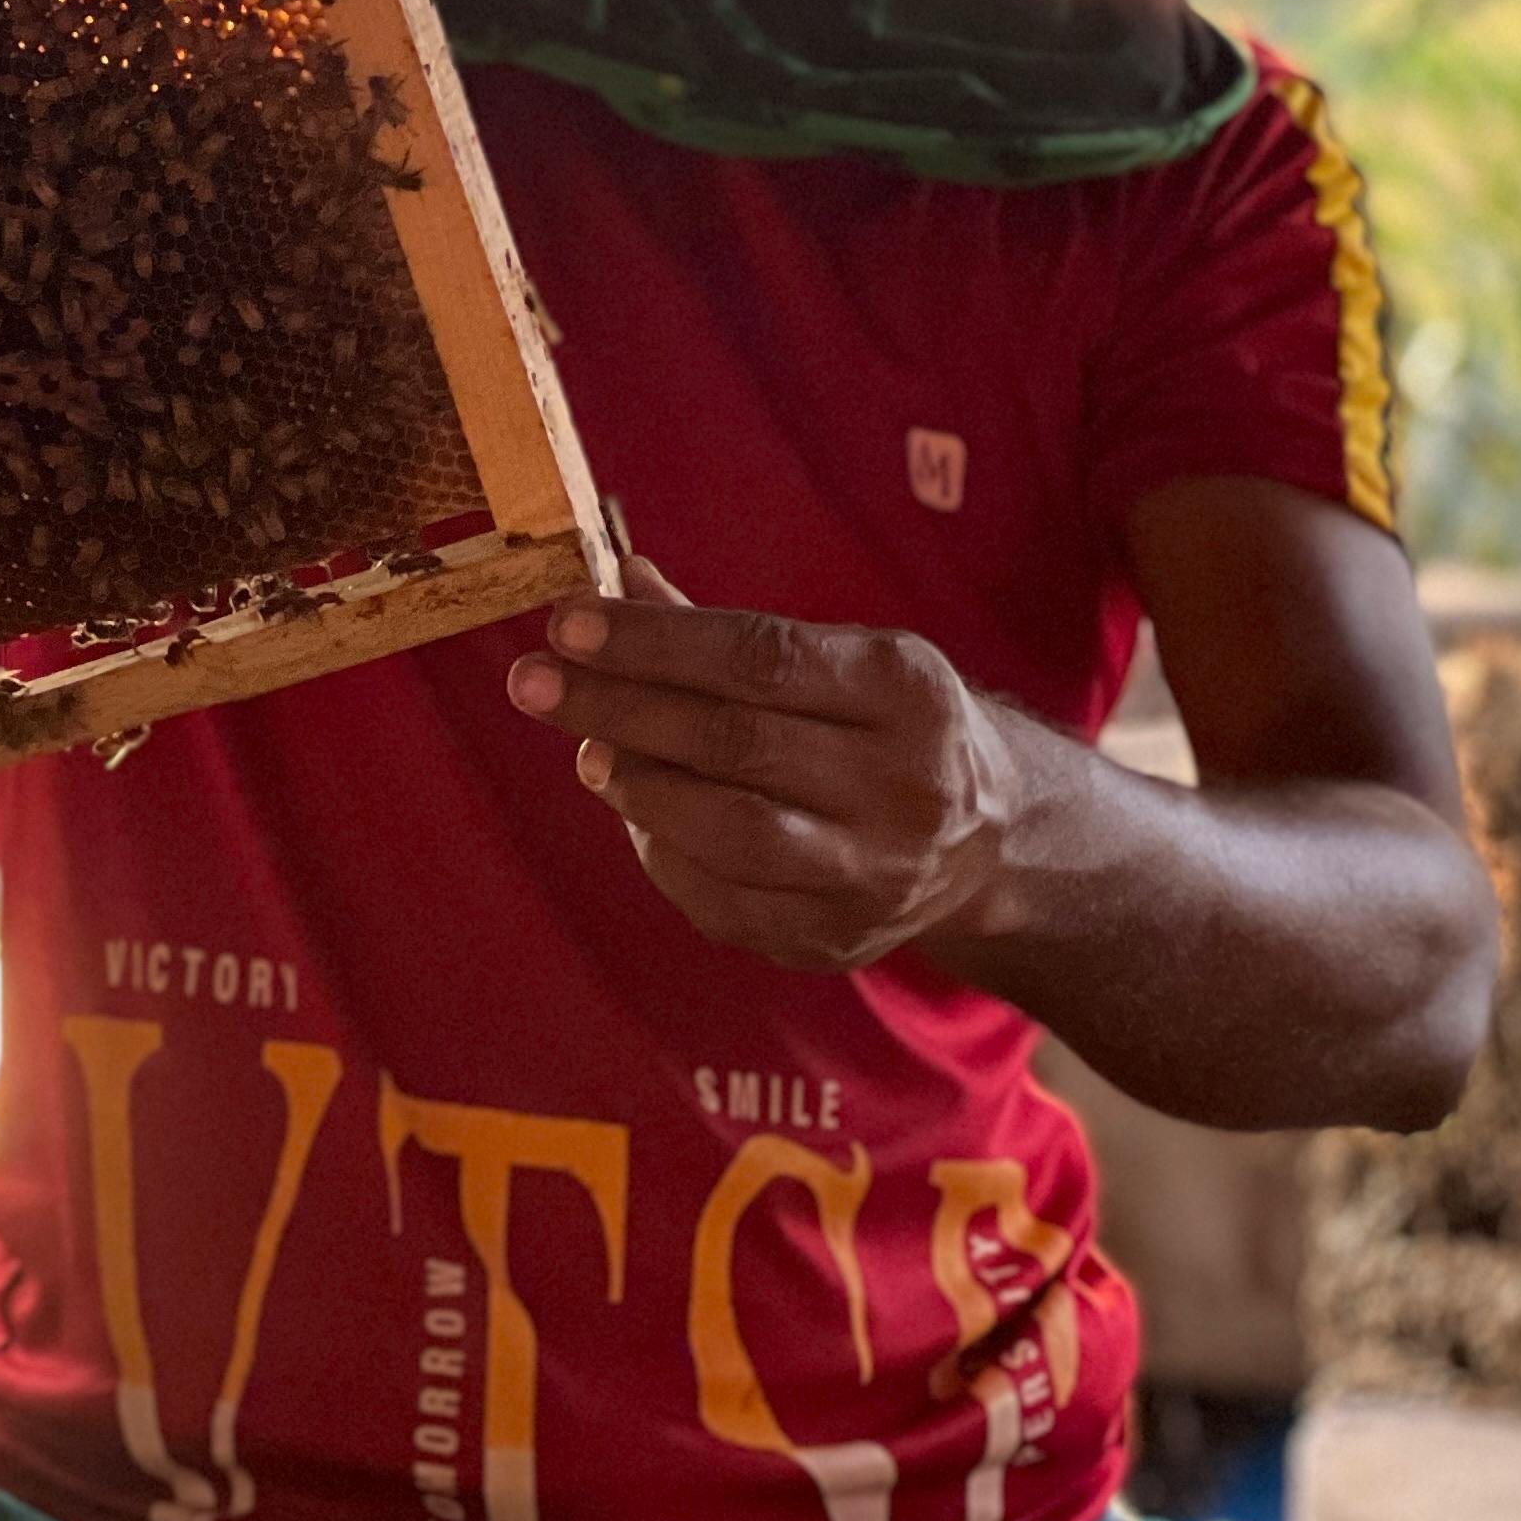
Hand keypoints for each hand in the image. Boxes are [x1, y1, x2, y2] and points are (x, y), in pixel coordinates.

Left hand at [505, 556, 1031, 972]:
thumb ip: (720, 630)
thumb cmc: (881, 723)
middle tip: (532, 682)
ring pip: (729, 832)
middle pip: (735, 744)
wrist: (988, 839)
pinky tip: (634, 810)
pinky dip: (661, 851)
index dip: (654, 643)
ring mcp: (874, 875)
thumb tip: (616, 580)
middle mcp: (904, 785)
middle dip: (618, 709)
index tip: (566, 626)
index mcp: (904, 690)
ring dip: (637, 786)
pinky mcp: (835, 940)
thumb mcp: (836, 656)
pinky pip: (722, 901)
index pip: (760, 659)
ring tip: (586, 751)